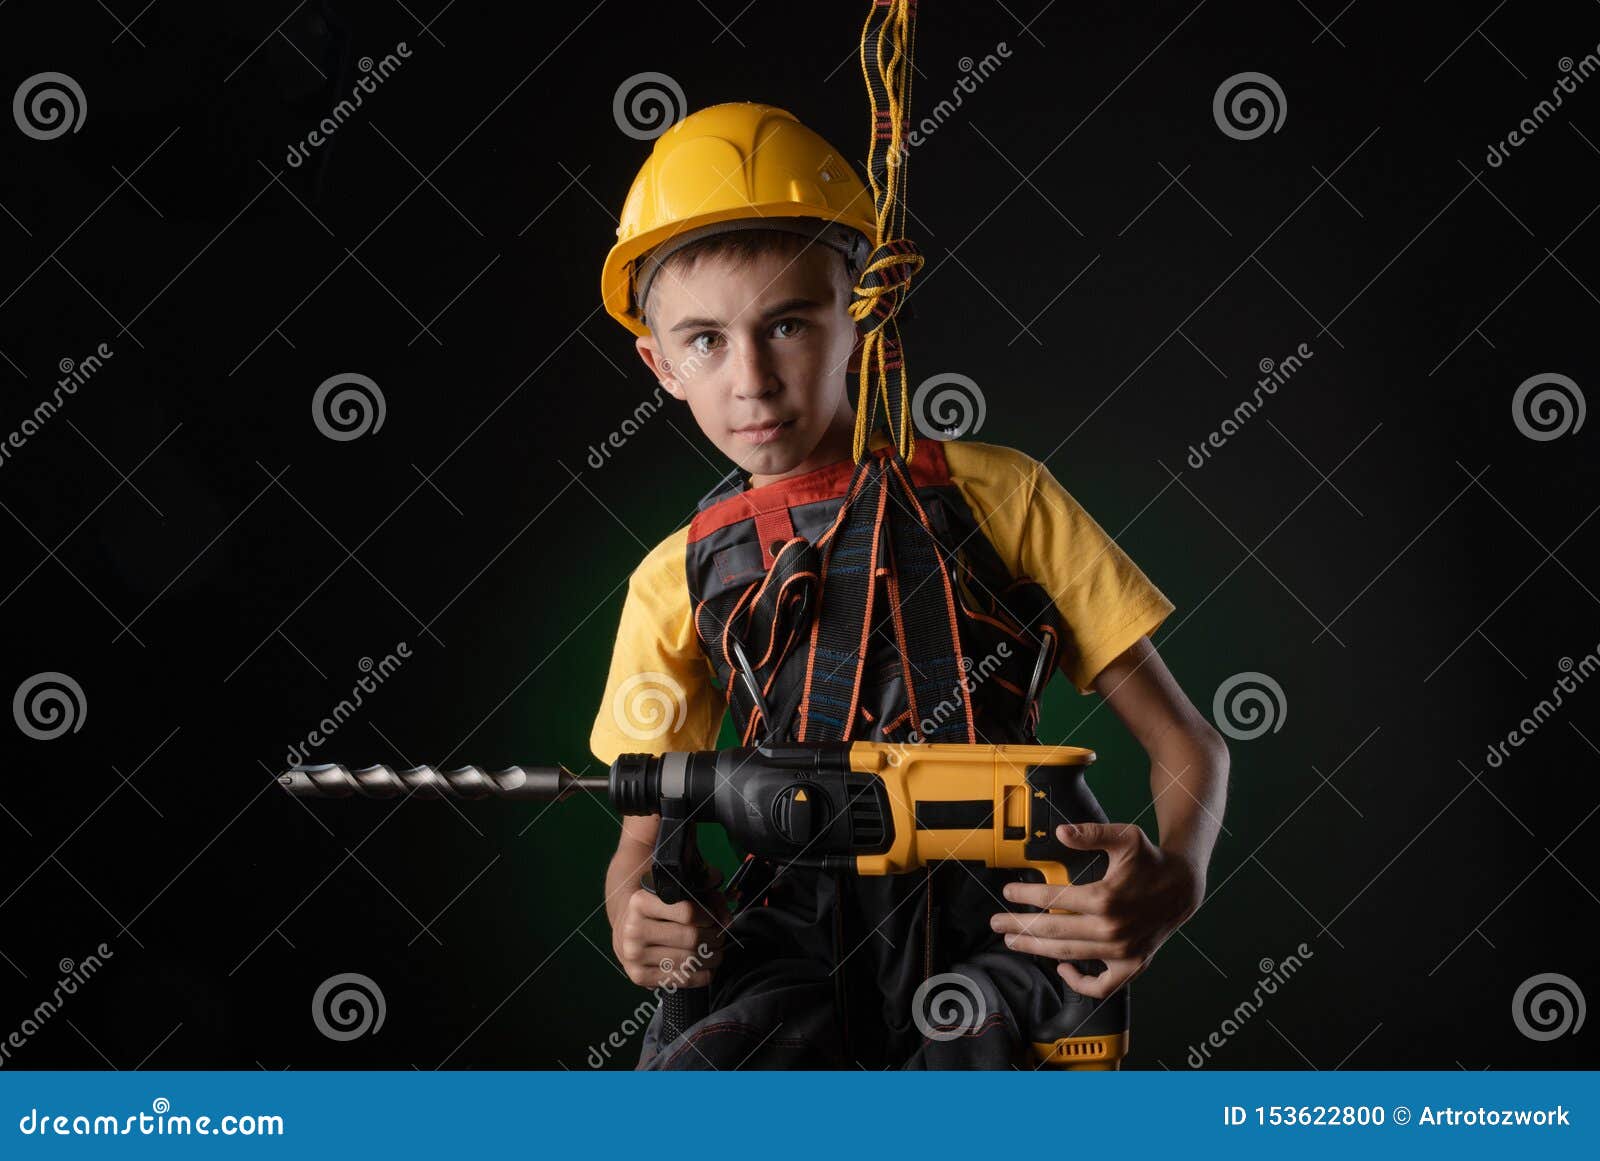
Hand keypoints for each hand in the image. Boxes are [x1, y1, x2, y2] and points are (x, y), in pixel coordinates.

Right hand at [613, 865, 730, 988]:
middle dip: (713, 939)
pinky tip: (706, 969)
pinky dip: (701, 976)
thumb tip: (727, 920)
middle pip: (691, 938)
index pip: (687, 912)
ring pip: (688, 960)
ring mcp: (634, 954)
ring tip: (715, 953)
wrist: (625, 929)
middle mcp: (634, 929)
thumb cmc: (659, 910)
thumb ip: (708, 897)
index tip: (713, 919)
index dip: (709, 917)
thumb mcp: (677, 893)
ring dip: (711, 958)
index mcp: (641, 902)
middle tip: (719, 938)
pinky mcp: (638, 976)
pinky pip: (680, 979)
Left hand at [989, 822, 1203, 998]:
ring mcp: (1122, 952)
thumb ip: (1091, 834)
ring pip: (1069, 955)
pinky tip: (1063, 966)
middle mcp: (1112, 929)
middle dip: (1019, 927)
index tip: (1009, 893)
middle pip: (1053, 931)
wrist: (1182, 887)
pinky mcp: (1131, 965)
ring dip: (1037, 950)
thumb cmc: (1151, 861)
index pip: (1053, 900)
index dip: (1026, 896)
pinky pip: (1101, 986)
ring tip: (1014, 942)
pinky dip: (1080, 982)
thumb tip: (1061, 832)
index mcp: (1106, 898)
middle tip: (997, 924)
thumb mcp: (1124, 838)